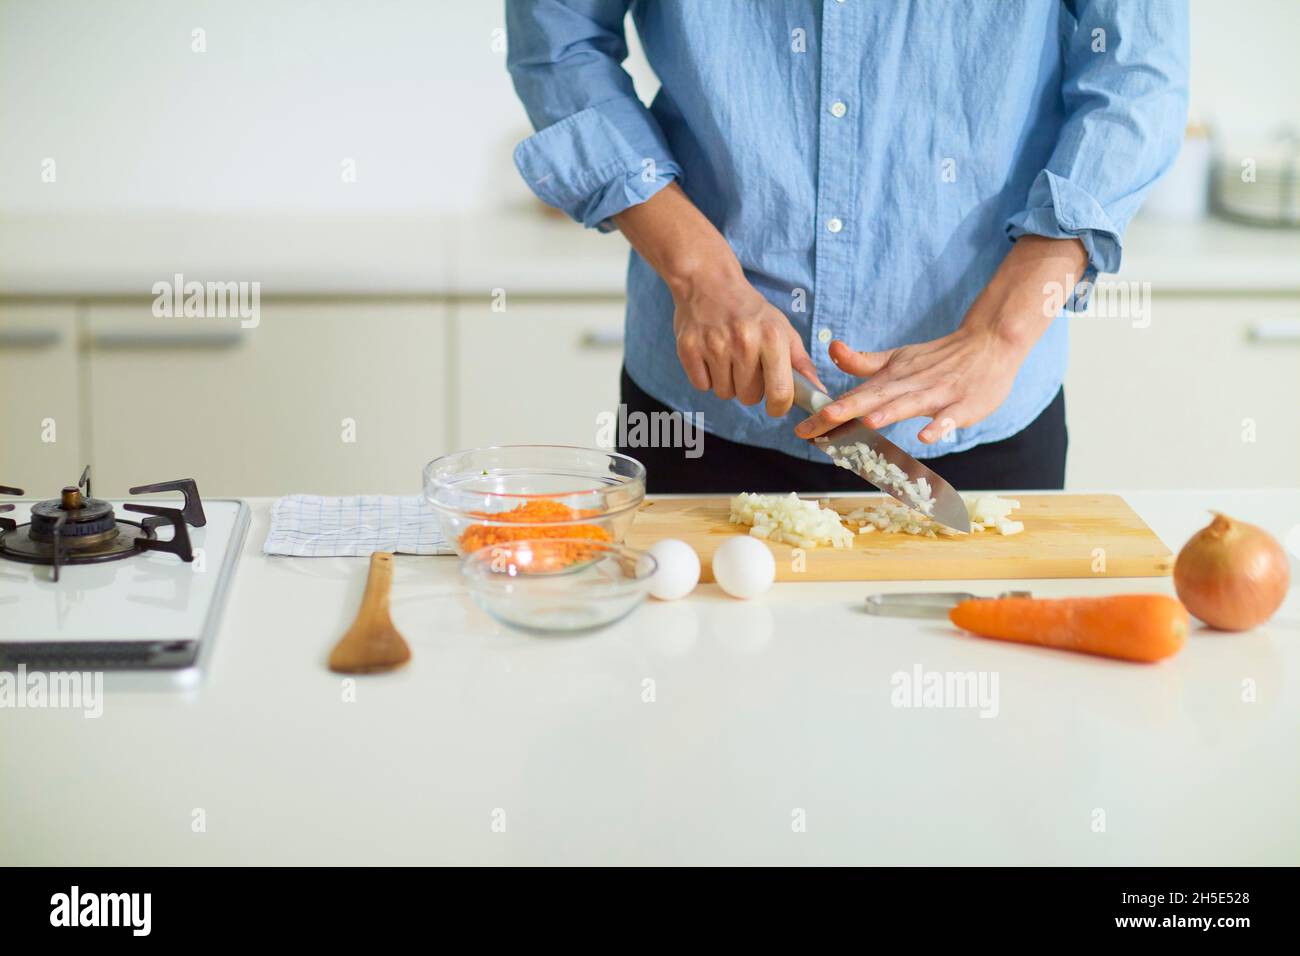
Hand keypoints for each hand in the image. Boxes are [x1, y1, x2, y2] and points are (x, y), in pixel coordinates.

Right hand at [671, 270, 821, 416]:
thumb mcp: (781, 329)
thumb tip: (818, 393)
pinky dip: (707, 377)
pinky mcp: (688, 348)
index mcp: (772, 337)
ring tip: (728, 358)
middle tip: (747, 367)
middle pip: (749, 397)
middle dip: (750, 389)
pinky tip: (710, 356)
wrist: (709, 281)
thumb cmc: (750, 311)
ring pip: (725, 393)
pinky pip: (703, 385)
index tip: (775, 406)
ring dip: (728, 383)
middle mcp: (743, 341)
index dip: (778, 407)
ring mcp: (713, 345)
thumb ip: (800, 363)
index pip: (780, 392)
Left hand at [794, 235, 1086, 443]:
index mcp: (891, 378)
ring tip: (867, 421)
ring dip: (889, 413)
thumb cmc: (938, 358)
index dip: (828, 412)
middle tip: (820, 423)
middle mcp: (909, 386)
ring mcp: (937, 395)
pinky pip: (950, 418)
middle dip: (846, 411)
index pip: (854, 396)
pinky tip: (926, 437)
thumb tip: (831, 349)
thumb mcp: (898, 358)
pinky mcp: (963, 404)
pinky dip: (939, 427)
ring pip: (909, 404)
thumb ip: (864, 361)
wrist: (989, 343)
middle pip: (874, 400)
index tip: (801, 427)